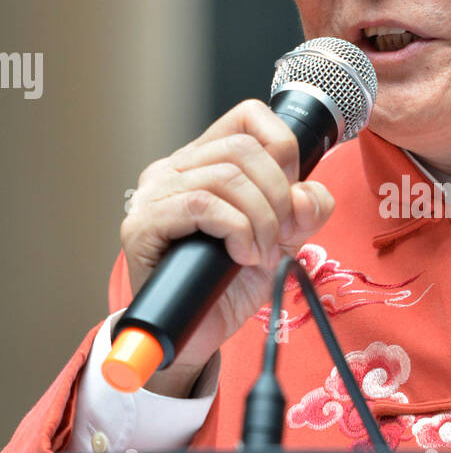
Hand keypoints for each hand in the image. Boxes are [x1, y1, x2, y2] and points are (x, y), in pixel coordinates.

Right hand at [120, 99, 334, 396]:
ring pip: (225, 177)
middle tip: (279, 237)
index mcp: (206, 161)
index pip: (250, 116)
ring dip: (260, 220)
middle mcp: (174, 169)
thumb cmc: (229, 284)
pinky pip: (201, 204)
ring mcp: (154, 195)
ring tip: (260, 254)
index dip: (284, 147)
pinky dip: (236, 230)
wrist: (196, 336)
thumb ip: (304, 212)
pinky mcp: (141, 225)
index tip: (292, 194)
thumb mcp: (282, 242)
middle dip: (278, 195)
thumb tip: (306, 194)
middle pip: (243, 148)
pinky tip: (241, 256)